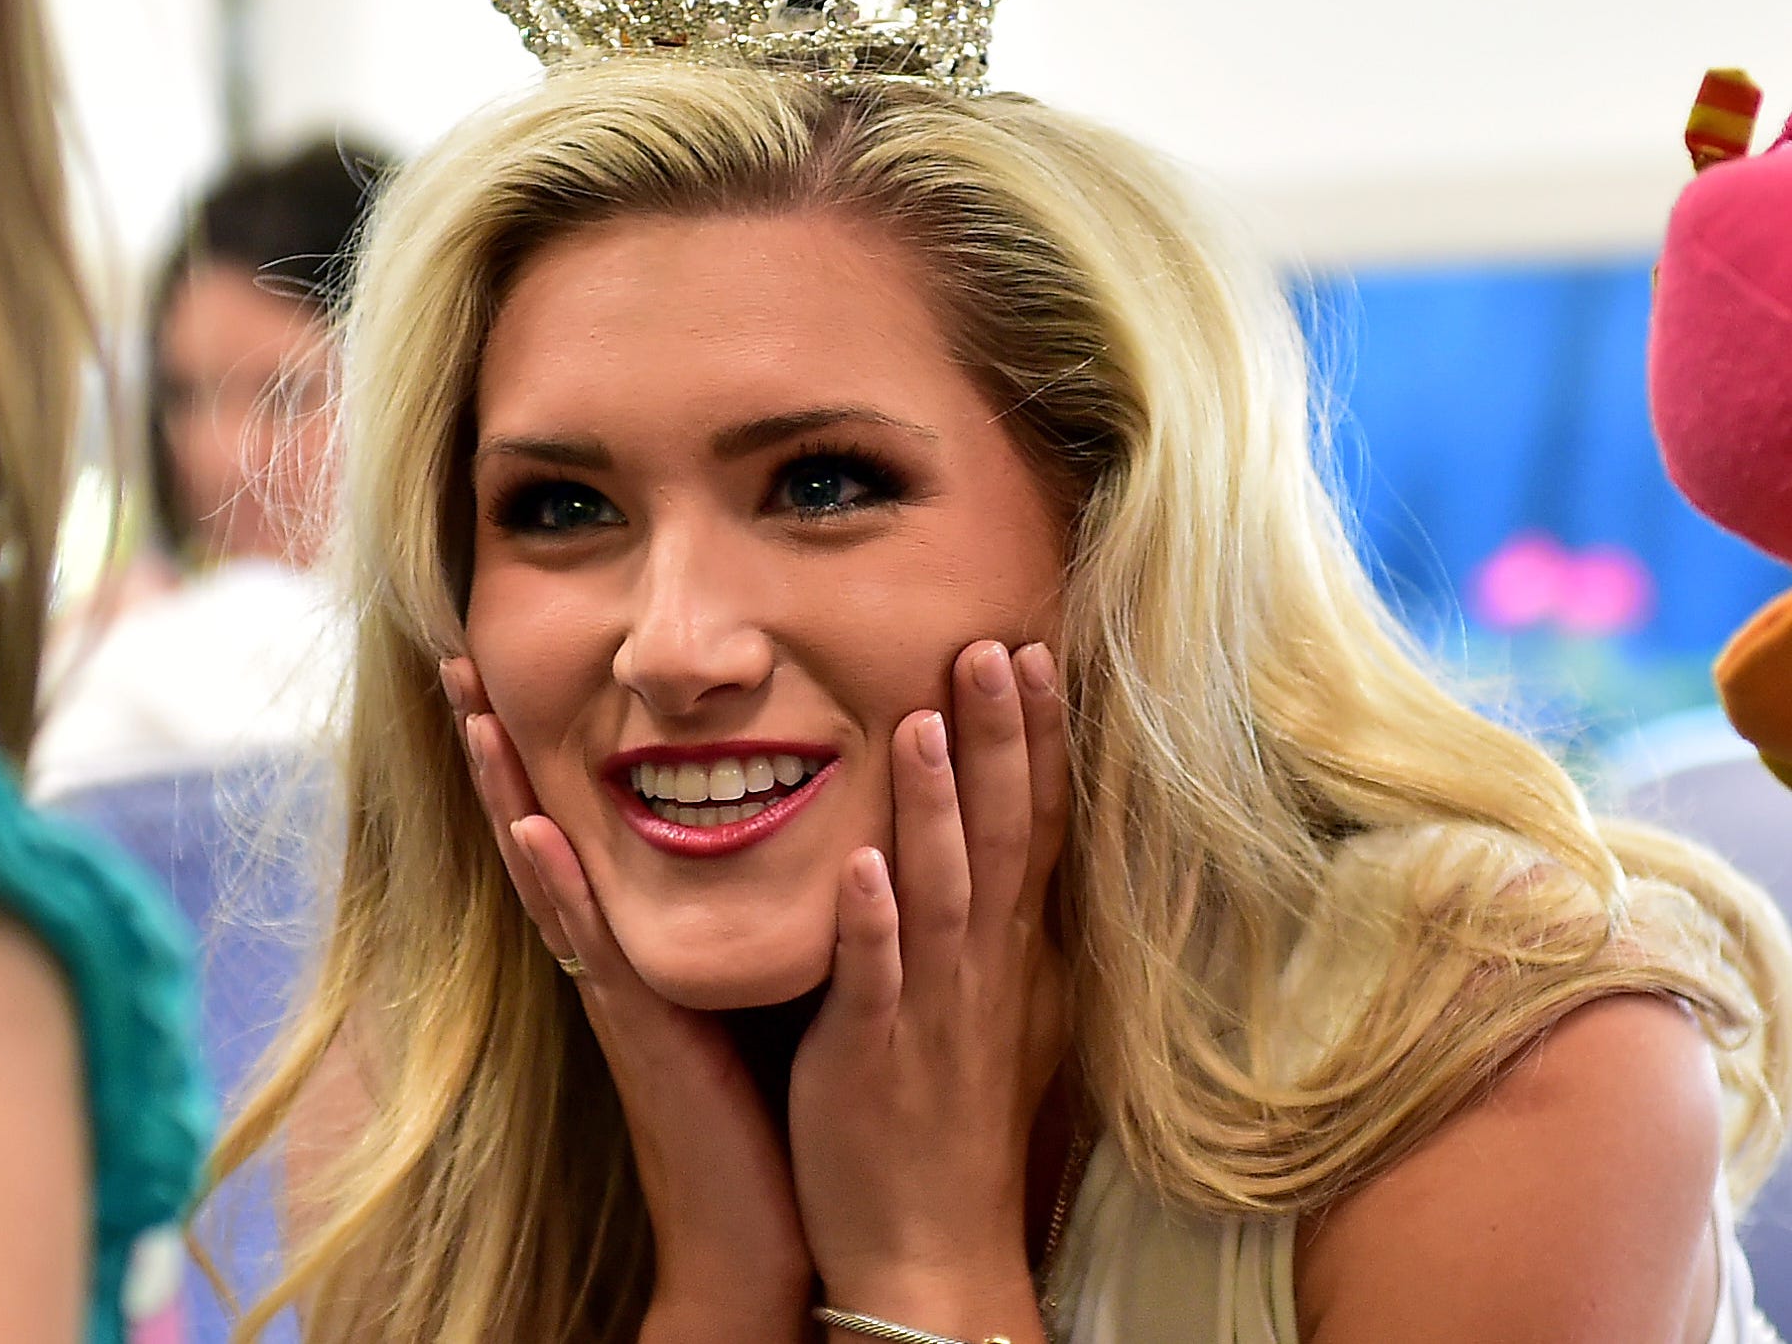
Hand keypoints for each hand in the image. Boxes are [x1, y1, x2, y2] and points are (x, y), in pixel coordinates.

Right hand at [441, 657, 814, 1337]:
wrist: (756, 1235)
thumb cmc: (760, 1114)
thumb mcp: (741, 990)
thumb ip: (734, 922)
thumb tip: (763, 832)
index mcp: (632, 943)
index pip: (571, 824)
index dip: (531, 749)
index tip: (499, 665)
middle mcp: (607, 958)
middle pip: (532, 830)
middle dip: (492, 746)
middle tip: (452, 658)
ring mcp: (613, 993)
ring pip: (546, 874)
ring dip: (503, 792)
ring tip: (471, 714)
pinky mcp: (640, 1034)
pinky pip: (595, 945)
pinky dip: (560, 885)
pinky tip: (536, 827)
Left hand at [788, 641, 1073, 1336]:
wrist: (925, 1253)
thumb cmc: (938, 1127)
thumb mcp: (974, 1012)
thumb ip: (976, 929)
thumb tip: (989, 853)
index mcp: (997, 956)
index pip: (1027, 827)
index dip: (1035, 740)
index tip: (1034, 650)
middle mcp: (975, 973)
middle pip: (998, 837)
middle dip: (999, 739)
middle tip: (994, 643)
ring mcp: (927, 1015)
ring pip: (940, 894)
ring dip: (934, 808)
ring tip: (925, 718)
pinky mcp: (869, 1062)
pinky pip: (874, 984)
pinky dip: (873, 926)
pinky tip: (863, 866)